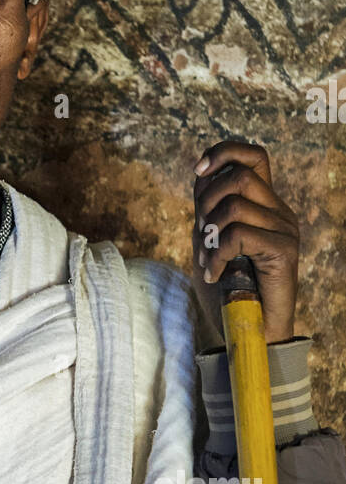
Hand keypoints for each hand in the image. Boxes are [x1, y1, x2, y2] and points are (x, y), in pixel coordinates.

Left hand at [192, 140, 299, 344]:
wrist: (249, 331)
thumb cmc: (228, 289)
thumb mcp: (210, 239)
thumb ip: (209, 208)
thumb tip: (202, 172)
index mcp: (265, 204)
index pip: (254, 156)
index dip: (224, 152)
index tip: (198, 170)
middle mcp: (279, 212)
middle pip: (240, 176)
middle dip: (206, 201)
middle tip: (201, 234)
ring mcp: (285, 230)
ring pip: (234, 206)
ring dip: (208, 234)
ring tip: (206, 260)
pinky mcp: (284, 251)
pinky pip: (238, 235)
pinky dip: (215, 255)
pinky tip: (214, 275)